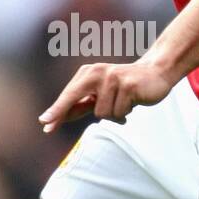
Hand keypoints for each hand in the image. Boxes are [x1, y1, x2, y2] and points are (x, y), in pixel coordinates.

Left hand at [38, 59, 176, 132]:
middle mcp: (97, 73)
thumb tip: (60, 117)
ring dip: (113, 115)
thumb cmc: (125, 87)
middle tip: (46, 126)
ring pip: (101, 113)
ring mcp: (112, 78)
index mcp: (88, 73)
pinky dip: (126, 113)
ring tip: (123, 104)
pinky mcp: (127, 85)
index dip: (56, 110)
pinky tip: (133, 102)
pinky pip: (119, 112)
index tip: (43, 123)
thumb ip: (81, 104)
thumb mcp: (100, 95)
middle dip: (61, 112)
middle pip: (74, 97)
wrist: (156, 74)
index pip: (69, 95)